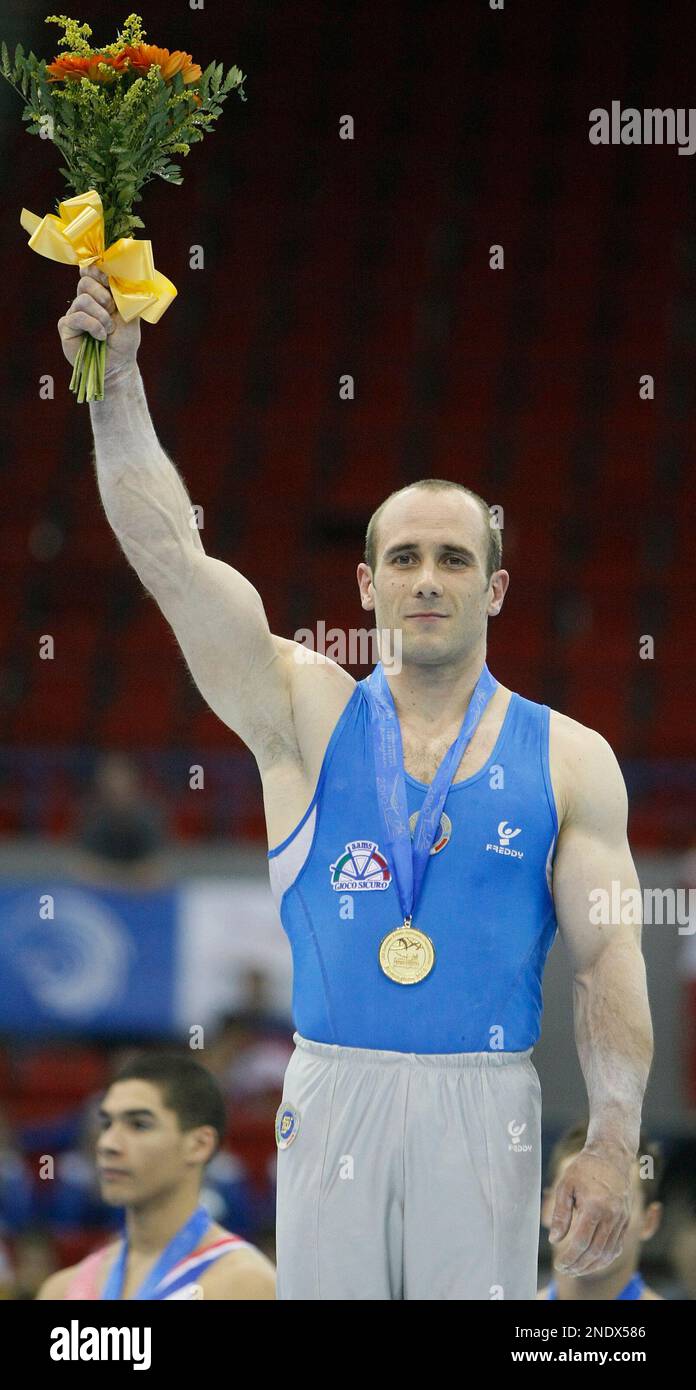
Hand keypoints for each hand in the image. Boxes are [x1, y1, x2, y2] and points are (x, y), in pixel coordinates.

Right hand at [57, 264, 140, 376]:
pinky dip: (93, 326)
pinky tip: (100, 336)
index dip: (97, 271)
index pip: (90, 272)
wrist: (119, 363)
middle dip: (102, 296)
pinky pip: (77, 317)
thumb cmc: (124, 340)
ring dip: (101, 316)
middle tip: (112, 309)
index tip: (108, 279)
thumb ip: (124, 294)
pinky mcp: (66, 327)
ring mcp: (73, 313)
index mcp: (99, 294)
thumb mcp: (130, 313)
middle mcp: (84, 301)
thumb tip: (118, 274)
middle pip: (84, 282)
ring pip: (82, 300)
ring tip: (108, 330)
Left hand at [548, 1147, 631, 1274]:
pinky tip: (593, 1261)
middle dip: (579, 1266)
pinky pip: (617, 1245)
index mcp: (595, 1206)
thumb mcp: (565, 1185)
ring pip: (608, 1252)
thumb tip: (554, 1239)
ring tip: (577, 1270)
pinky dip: (605, 1258)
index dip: (570, 1257)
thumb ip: (560, 1214)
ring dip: (592, 1266)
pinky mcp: (626, 1219)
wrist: (611, 1154)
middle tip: (565, 1271)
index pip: (582, 1242)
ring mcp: (622, 1218)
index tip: (559, 1264)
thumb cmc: (584, 1168)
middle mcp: (612, 1215)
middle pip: (596, 1252)